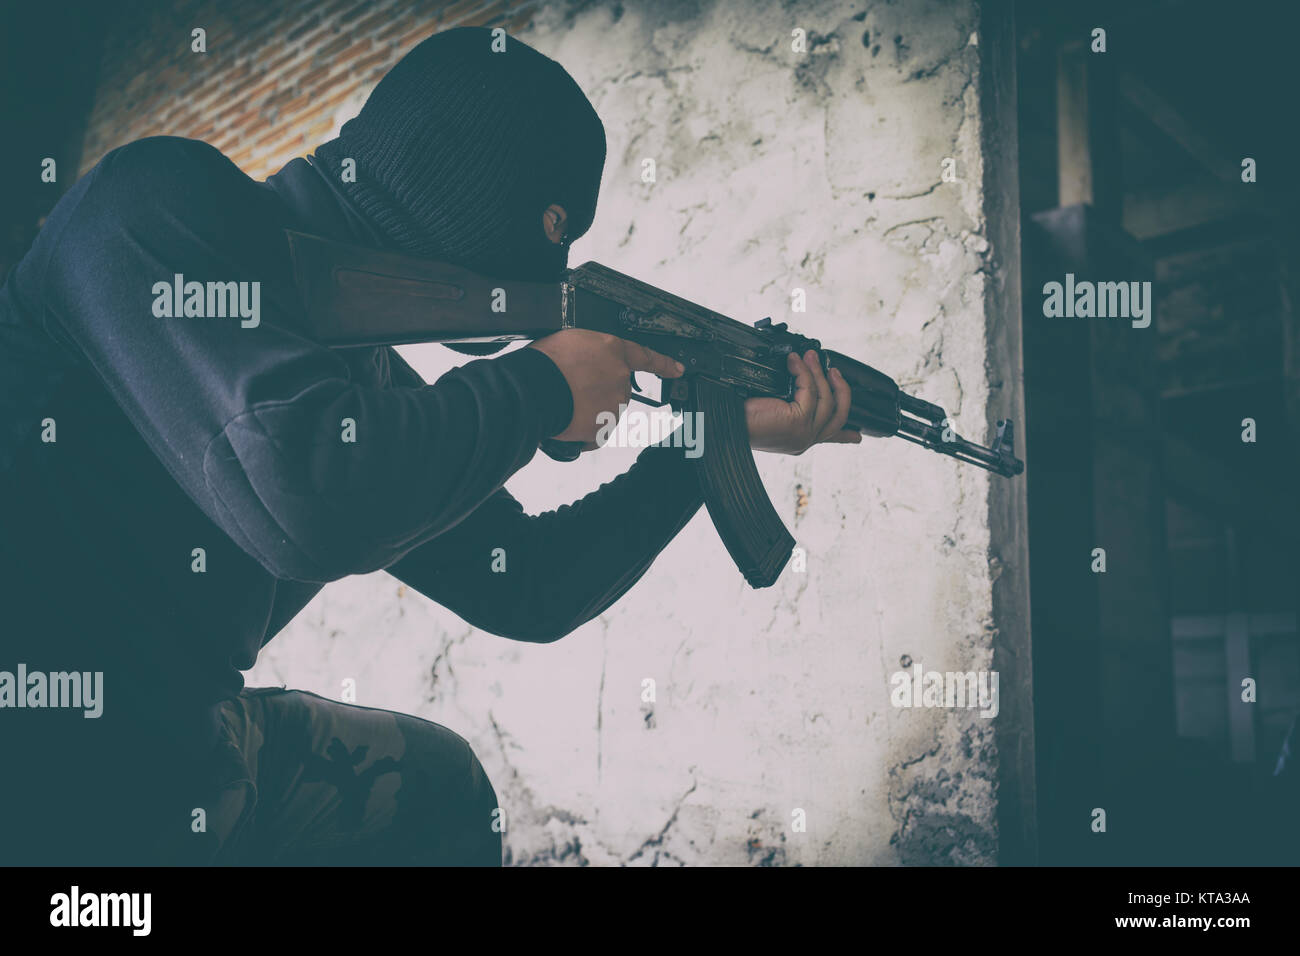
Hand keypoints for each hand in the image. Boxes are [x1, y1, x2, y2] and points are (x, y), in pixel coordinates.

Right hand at [529, 330, 684, 444]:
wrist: (533, 389)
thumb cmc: (543, 363)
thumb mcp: (569, 342)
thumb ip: (589, 353)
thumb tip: (586, 364)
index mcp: (612, 350)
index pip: (645, 356)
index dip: (663, 364)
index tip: (678, 369)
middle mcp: (619, 376)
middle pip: (616, 388)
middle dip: (597, 392)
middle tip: (570, 389)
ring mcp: (614, 403)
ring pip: (605, 411)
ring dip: (588, 411)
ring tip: (563, 404)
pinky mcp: (604, 427)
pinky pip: (594, 434)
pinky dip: (582, 432)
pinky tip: (566, 422)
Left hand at [745, 350, 862, 454]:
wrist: (724, 422)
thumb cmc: (739, 415)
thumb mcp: (772, 408)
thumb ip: (790, 402)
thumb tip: (801, 379)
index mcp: (798, 440)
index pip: (828, 438)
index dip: (846, 436)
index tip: (858, 436)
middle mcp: (804, 441)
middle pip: (839, 416)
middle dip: (841, 390)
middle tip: (833, 370)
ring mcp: (803, 434)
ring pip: (826, 400)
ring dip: (819, 373)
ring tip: (810, 357)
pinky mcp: (798, 423)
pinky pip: (810, 391)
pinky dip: (805, 373)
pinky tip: (795, 362)